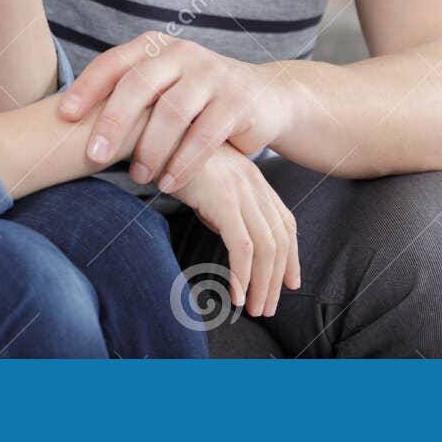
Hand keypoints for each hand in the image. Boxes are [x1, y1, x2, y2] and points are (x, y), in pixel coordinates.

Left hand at [59, 32, 291, 192]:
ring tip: (139, 178)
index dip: (87, 88)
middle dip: (113, 122)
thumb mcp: (161, 88)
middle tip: (94, 157)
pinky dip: (183, 162)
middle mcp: (183, 53)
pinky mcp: (237, 100)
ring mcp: (213, 73)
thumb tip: (64, 126)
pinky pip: (205, 135)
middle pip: (140, 85)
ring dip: (151, 149)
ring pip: (173, 112)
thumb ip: (126, 96)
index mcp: (156, 46)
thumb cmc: (195, 99)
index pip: (114, 63)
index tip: (63, 117)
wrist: (263, 98)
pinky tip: (169, 183)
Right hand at [173, 144, 300, 317]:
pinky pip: (242, 246)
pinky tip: (237, 294)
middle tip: (268, 307)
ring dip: (262, 284)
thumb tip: (231, 235)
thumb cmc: (171, 159)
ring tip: (254, 308)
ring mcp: (240, 190)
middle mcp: (253, 182)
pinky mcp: (222, 199)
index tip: (290, 283)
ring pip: (265, 247)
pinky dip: (243, 274)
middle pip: (280, 238)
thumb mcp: (208, 182)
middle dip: (277, 278)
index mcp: (253, 177)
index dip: (291, 255)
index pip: (285, 222)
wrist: (150, 133)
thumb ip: (224, 205)